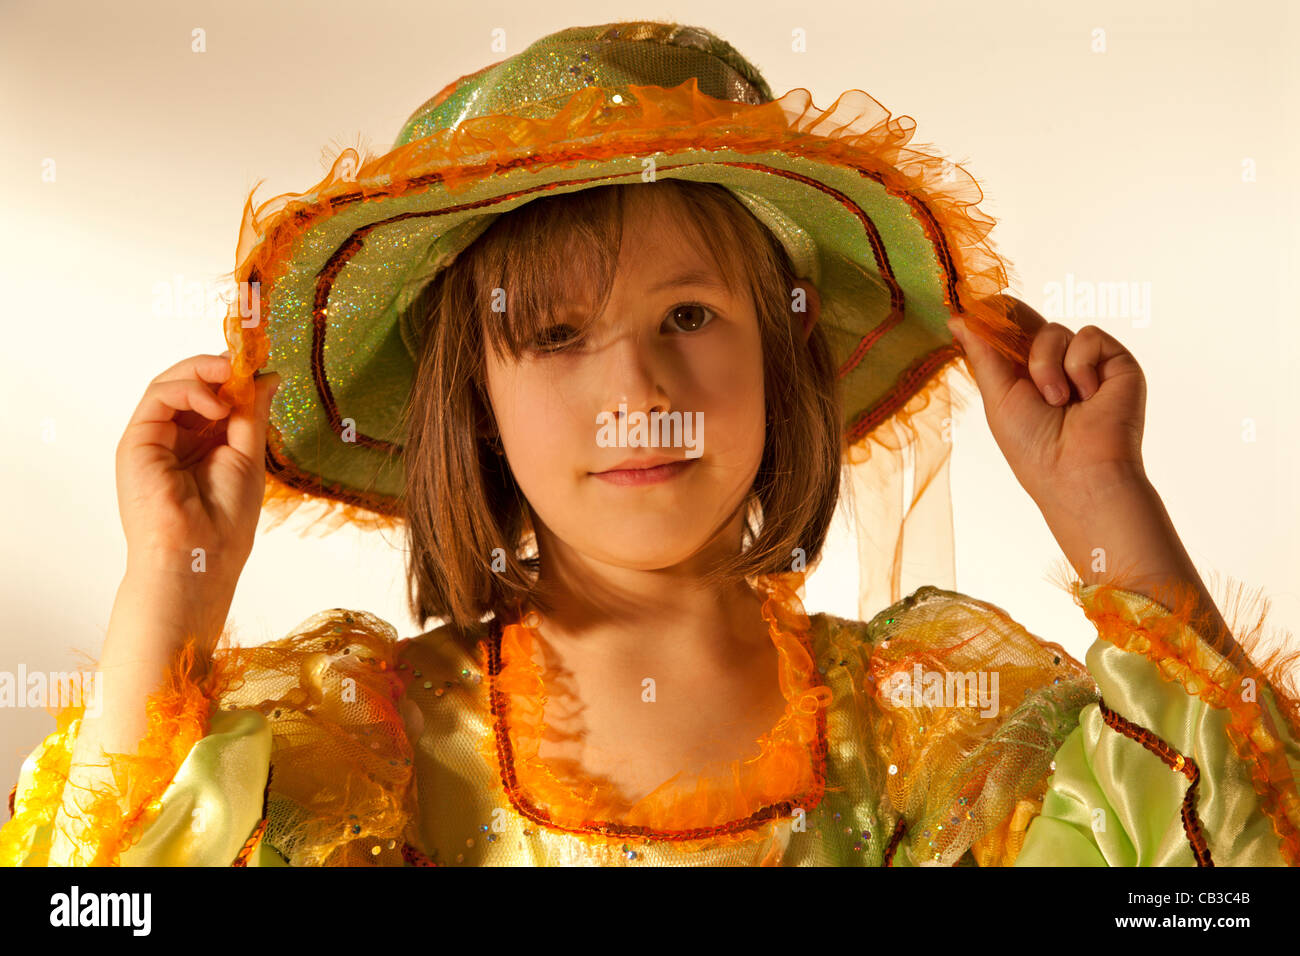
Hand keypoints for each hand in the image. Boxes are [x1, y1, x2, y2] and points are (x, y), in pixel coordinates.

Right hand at [116, 351, 279, 584]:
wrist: (199, 555)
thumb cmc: (225, 518)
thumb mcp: (248, 455)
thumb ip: (251, 414)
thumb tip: (268, 376)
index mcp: (203, 445)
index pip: (213, 398)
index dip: (234, 378)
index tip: (259, 364)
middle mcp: (175, 439)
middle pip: (190, 386)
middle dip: (218, 368)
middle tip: (244, 361)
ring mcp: (154, 439)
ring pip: (170, 384)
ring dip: (203, 372)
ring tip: (231, 376)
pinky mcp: (136, 441)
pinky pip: (158, 397)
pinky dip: (188, 389)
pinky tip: (216, 404)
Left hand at [947, 296, 1147, 508]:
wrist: (1078, 471)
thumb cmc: (1033, 447)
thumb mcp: (997, 397)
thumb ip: (982, 354)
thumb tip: (957, 318)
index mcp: (1024, 377)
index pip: (1009, 334)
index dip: (995, 320)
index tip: (972, 313)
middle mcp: (1056, 367)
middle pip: (1030, 324)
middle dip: (1016, 339)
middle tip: (1011, 362)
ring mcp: (1086, 364)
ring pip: (1055, 331)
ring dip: (1046, 366)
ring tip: (1057, 401)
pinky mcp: (1116, 362)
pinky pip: (1089, 336)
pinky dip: (1080, 365)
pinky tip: (1085, 396)